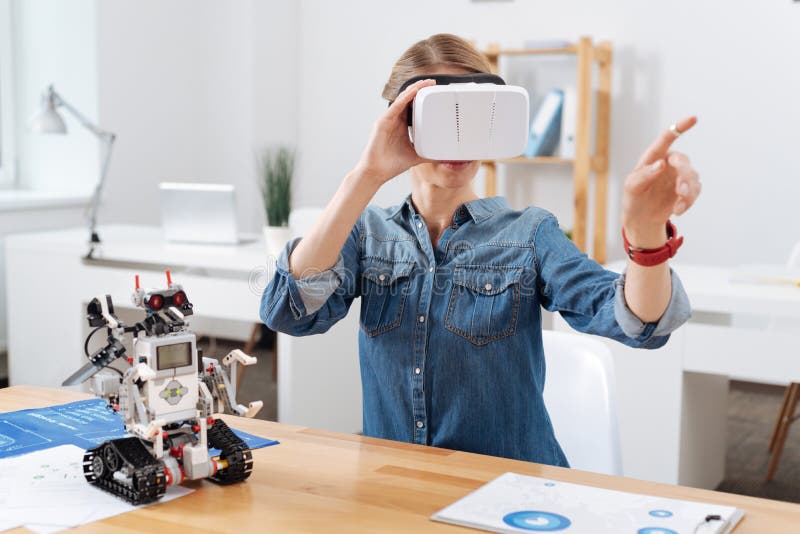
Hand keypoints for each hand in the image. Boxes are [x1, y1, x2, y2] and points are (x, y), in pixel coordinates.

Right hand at [353, 79, 435, 184]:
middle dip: (419, 89)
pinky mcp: (383, 122)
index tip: (433, 92)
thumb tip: (442, 155)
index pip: (412, 107)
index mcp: (401, 125)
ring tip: (425, 83)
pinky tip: (414, 92)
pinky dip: (405, 98)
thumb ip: (428, 153)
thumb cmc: (391, 164)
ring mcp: (388, 119)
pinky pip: (396, 106)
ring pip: (402, 99)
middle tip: (432, 82)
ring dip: (414, 89)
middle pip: (407, 99)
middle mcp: (394, 120)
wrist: (377, 172)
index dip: (421, 98)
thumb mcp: (416, 156)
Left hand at [621, 116, 701, 247]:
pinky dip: (688, 201)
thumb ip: (644, 175)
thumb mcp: (632, 188)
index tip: (693, 118)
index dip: (680, 127)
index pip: (667, 138)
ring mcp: (679, 175)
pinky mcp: (687, 188)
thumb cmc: (633, 199)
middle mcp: (668, 162)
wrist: (641, 219)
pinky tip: (678, 210)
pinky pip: (696, 190)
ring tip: (677, 207)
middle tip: (680, 191)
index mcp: (653, 157)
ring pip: (692, 176)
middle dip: (684, 175)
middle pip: (683, 161)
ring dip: (687, 192)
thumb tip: (661, 164)